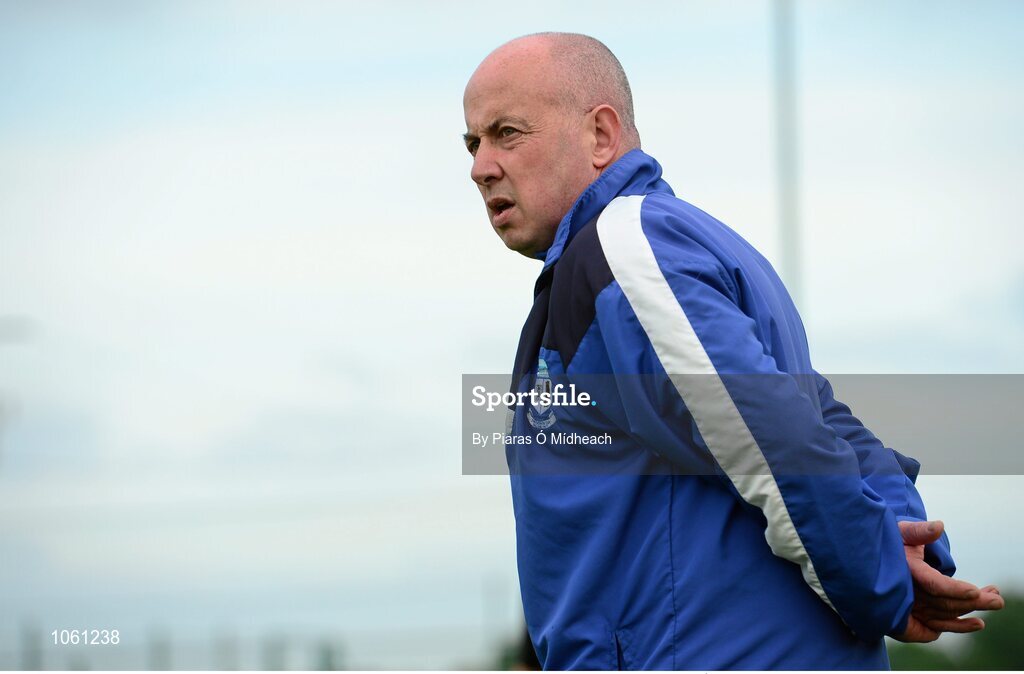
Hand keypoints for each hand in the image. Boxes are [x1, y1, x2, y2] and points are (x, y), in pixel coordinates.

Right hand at [893, 520, 1004, 642]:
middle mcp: (904, 592)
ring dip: (971, 610)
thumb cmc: (891, 541)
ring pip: (944, 614)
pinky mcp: (909, 618)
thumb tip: (940, 526)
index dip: (955, 589)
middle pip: (944, 602)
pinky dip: (957, 626)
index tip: (975, 591)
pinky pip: (935, 626)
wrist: (872, 560)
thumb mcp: (901, 531)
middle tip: (998, 600)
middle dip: (974, 602)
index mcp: (904, 570)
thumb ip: (919, 530)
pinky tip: (977, 623)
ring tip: (994, 600)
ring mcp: (907, 607)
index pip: (933, 584)